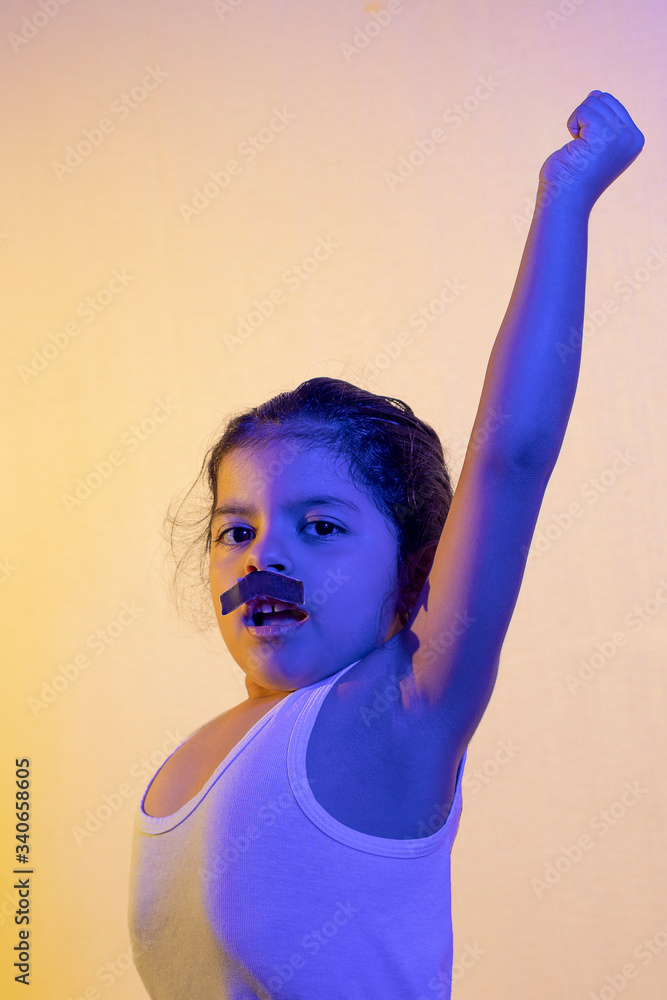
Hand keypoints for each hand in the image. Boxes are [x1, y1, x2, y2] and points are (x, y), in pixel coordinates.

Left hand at [538, 91, 644, 211]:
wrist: (564, 201)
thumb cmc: (572, 176)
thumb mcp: (596, 144)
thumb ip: (604, 121)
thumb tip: (597, 94)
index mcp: (634, 139)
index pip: (612, 103)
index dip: (591, 119)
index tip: (589, 145)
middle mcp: (631, 137)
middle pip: (603, 98)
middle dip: (584, 117)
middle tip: (582, 145)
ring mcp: (620, 136)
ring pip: (593, 102)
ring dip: (577, 122)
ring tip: (578, 147)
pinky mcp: (603, 136)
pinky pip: (583, 110)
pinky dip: (573, 123)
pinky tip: (573, 145)